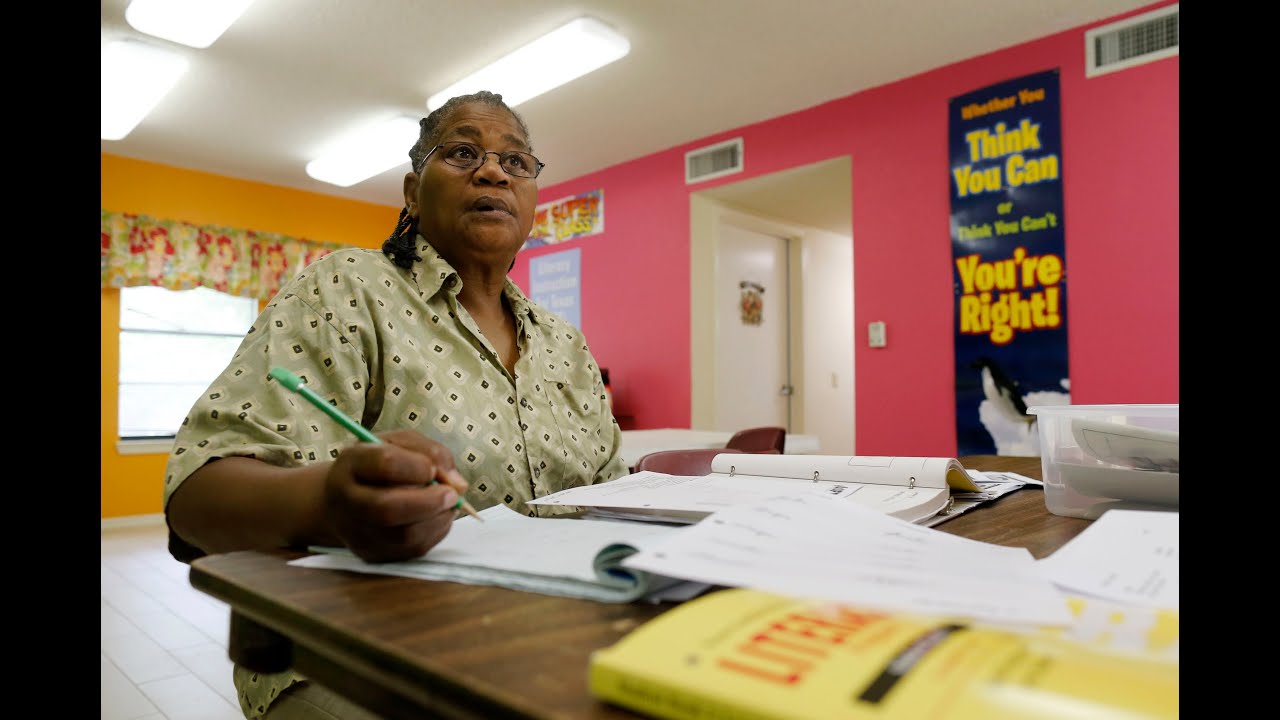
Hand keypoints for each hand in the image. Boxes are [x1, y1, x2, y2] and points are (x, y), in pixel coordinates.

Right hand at [323, 430, 469, 562]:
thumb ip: (431, 453)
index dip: (416, 467)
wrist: (343, 500)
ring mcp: (357, 532)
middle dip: (429, 501)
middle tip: (451, 494)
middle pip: (386, 508)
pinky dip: (435, 532)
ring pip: (403, 536)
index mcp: (351, 463)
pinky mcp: (372, 554)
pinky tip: (437, 517)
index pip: (385, 464)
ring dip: (437, 519)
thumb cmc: (377, 466)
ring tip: (447, 504)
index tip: (432, 469)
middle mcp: (347, 500)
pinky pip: (412, 550)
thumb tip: (458, 484)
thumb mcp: (400, 443)